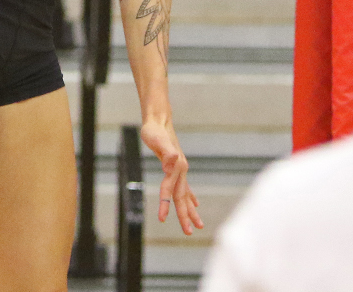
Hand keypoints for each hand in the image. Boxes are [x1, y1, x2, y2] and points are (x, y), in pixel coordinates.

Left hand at [140, 119, 201, 234]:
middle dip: (185, 216)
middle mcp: (181, 170)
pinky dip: (190, 198)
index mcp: (176, 167)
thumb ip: (166, 151)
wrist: (158, 120)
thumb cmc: (153, 130)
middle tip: (190, 233)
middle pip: (182, 198)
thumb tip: (172, 162)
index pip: (169, 191)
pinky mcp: (178, 168)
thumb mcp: (156, 139)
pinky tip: (195, 205)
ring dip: (191, 211)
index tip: (161, 219)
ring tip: (199, 225)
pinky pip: (185, 188)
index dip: (165, 205)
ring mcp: (181, 170)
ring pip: (186, 195)